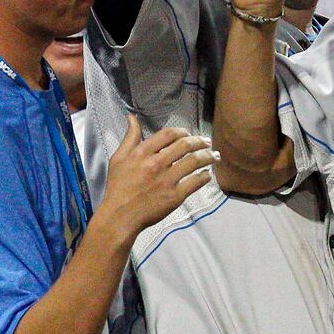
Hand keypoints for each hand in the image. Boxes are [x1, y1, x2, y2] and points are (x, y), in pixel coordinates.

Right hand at [99, 115, 215, 235]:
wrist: (120, 216)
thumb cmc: (118, 187)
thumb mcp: (118, 158)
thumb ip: (129, 137)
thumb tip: (132, 117)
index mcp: (142, 153)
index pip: (168, 134)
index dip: (182, 131)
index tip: (189, 134)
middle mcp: (156, 164)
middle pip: (185, 145)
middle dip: (200, 141)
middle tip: (207, 142)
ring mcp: (167, 180)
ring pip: (194, 162)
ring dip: (208, 156)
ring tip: (215, 156)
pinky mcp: (175, 196)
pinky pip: (195, 182)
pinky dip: (205, 176)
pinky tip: (207, 174)